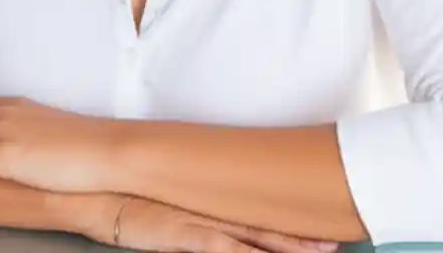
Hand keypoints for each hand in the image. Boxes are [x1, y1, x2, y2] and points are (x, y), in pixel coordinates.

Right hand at [77, 195, 341, 252]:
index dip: (296, 217)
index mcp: (217, 201)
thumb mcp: (176, 207)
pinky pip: (226, 250)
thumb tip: (228, 213)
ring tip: (324, 250)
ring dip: (292, 246)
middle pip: (271, 223)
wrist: (102, 194)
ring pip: (259, 237)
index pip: (265, 210)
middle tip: (339, 237)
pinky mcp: (189, 236)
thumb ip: (202, 207)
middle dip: (306, 234)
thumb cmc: (136, 204)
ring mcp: (206, 222)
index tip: (326, 222)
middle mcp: (218, 209)